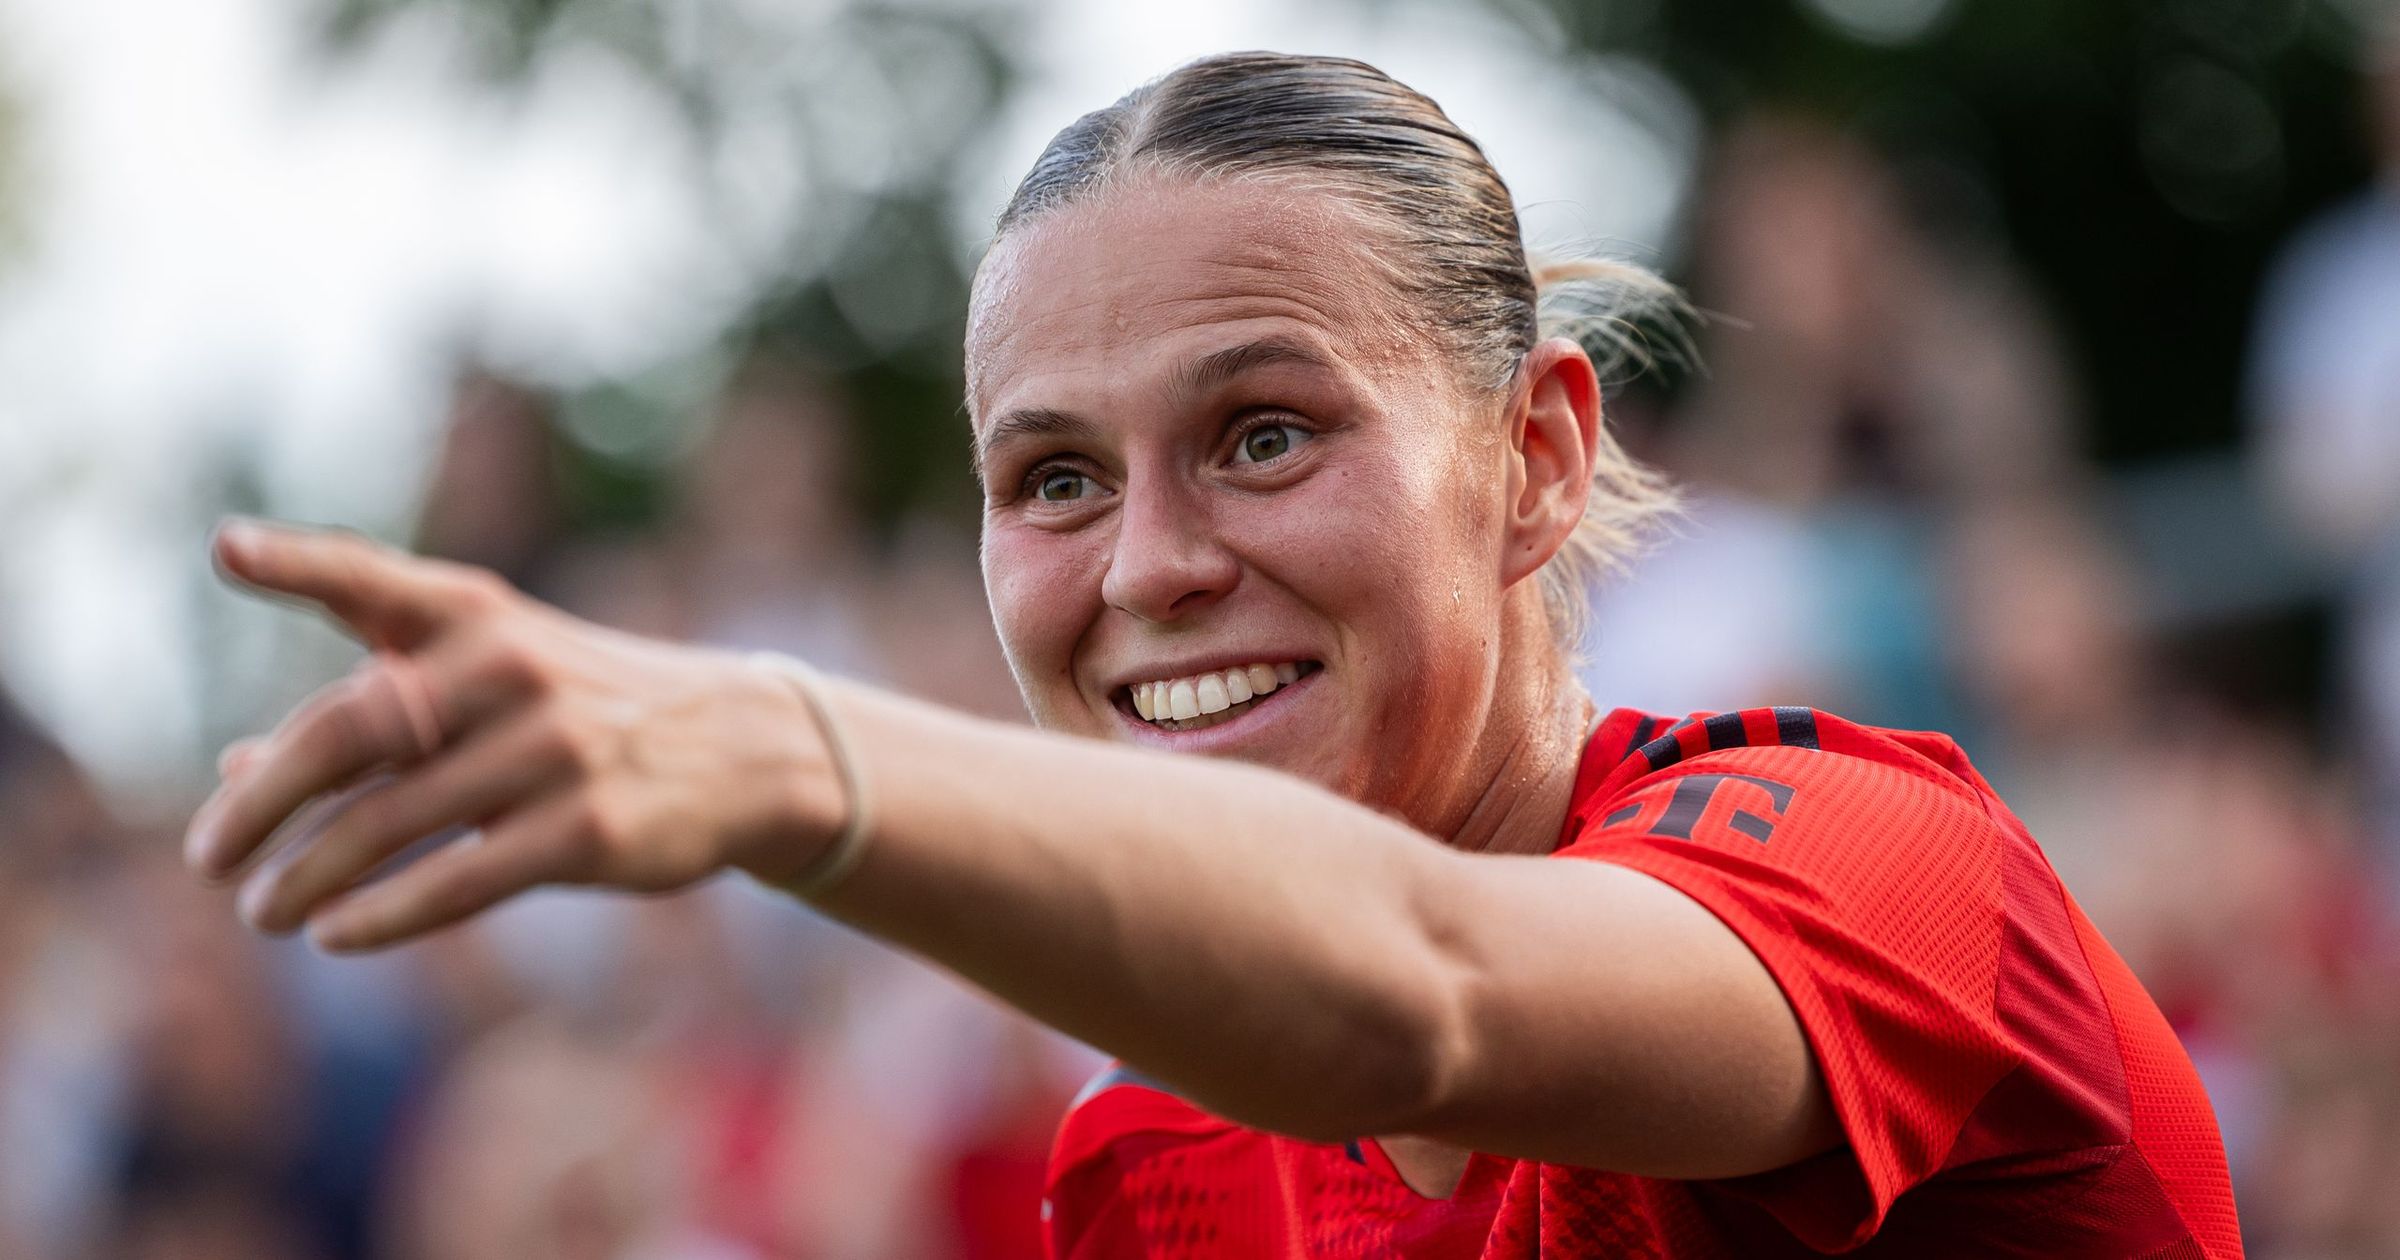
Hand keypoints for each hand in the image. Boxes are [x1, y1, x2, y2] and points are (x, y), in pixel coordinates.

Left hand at [185, 518, 841, 950]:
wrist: (745, 750)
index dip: (299, 563)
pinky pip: (459, 879)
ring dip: (309, 874)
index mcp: (478, 617)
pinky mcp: (588, 828)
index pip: (374, 580)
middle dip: (263, 800)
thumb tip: (236, 772)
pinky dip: (383, 914)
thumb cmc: (585, 715)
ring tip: (264, 912)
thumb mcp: (487, 691)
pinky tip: (334, 936)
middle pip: (352, 728)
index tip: (226, 551)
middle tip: (207, 858)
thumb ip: (372, 715)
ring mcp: (553, 749)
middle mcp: (511, 669)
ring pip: (391, 820)